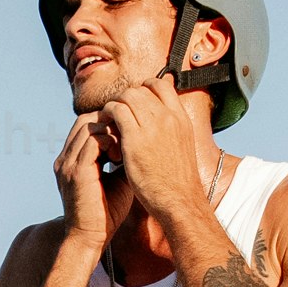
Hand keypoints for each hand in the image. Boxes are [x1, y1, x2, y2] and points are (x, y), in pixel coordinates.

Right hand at [54, 115, 132, 259]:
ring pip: (88, 126)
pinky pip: (92, 140)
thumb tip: (142, 140)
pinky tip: (120, 155)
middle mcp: (65, 159)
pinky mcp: (76, 171)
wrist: (91, 239)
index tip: (128, 135)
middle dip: (109, 121)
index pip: (86, 125)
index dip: (107, 123)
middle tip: (129, 134)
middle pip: (85, 120)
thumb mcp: (118, 179)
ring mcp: (68, 163)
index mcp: (71, 160)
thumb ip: (123, 158)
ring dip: (111, 130)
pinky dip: (109, 141)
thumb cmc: (106, 213)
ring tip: (125, 147)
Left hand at [97, 76, 210, 224]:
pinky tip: (105, 124)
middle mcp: (169, 117)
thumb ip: (172, 130)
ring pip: (127, 96)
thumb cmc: (178, 181)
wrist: (179, 200)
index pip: (162, 85)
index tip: (136, 101)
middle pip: (142, 89)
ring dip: (115, 103)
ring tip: (109, 116)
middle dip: (127, 96)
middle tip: (118, 110)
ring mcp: (152, 126)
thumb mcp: (183, 146)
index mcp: (181, 118)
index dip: (145, 88)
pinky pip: (116, 111)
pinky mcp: (134, 138)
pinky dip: (107, 113)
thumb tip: (162, 124)